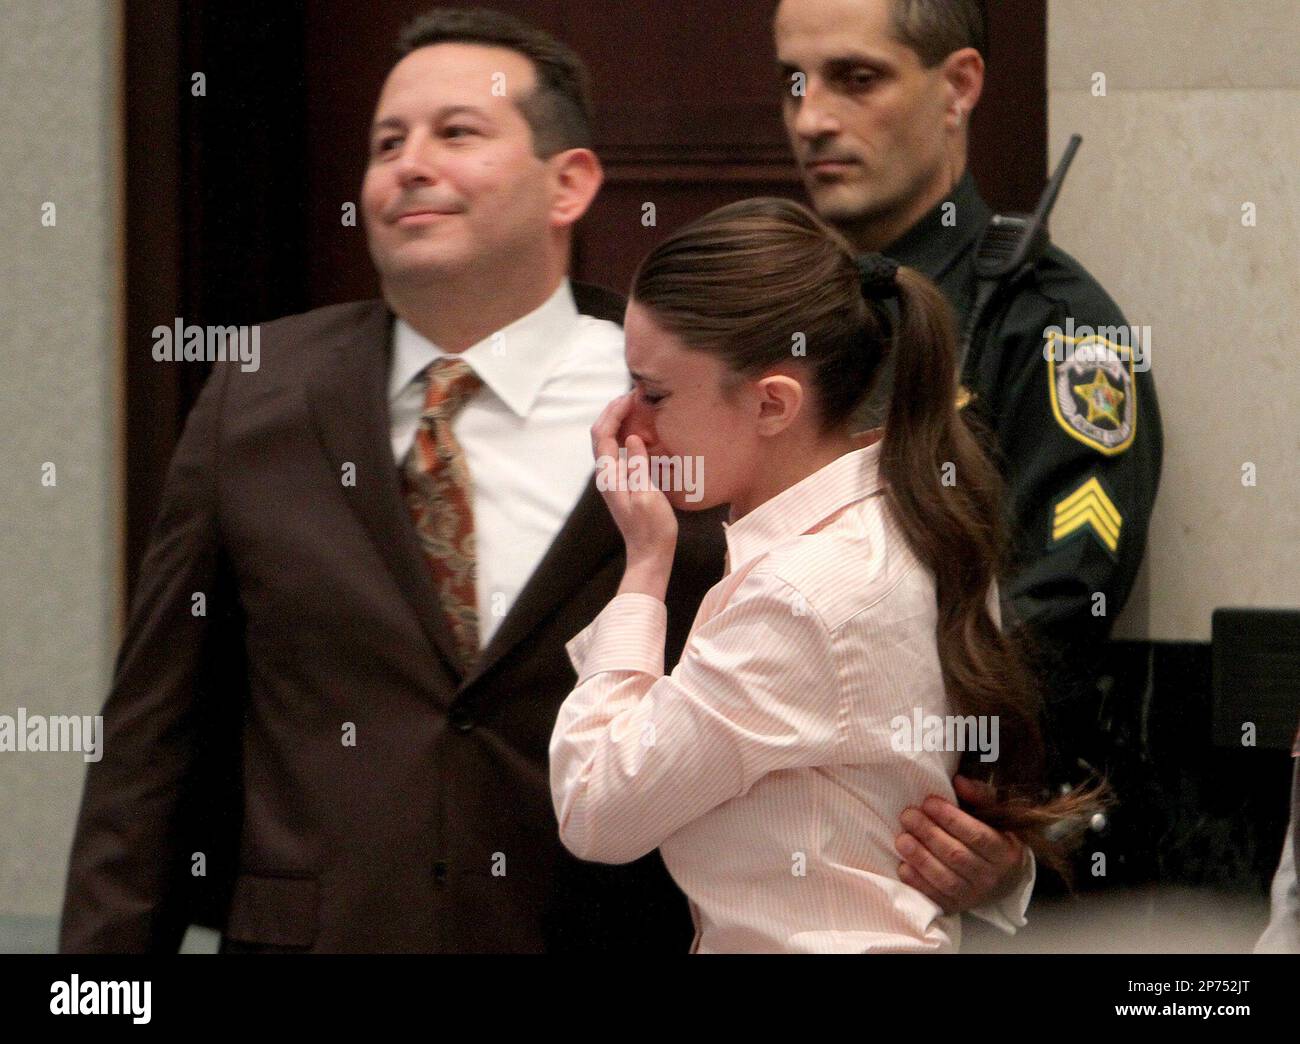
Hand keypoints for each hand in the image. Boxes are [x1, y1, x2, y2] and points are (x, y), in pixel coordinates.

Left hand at [591, 392, 677, 566]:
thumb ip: (638, 465)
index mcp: (609, 476)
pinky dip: (627, 435)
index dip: (614, 411)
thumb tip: (631, 437)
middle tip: (635, 395)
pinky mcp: (623, 483)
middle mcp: (607, 475)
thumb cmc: (651, 529)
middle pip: (601, 434)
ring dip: (619, 421)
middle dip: (614, 411)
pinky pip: (619, 452)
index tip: (632, 396)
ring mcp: (614, 479)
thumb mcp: (648, 495)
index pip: (602, 434)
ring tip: (638, 407)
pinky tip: (642, 431)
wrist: (650, 555)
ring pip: (609, 442)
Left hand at [894, 774, 1025, 914]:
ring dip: (920, 858)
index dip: (950, 818)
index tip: (928, 802)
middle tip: (908, 815)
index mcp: (1004, 852)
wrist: (1004, 880)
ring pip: (945, 878)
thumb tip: (958, 781)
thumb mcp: (996, 816)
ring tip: (902, 839)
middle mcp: (991, 877)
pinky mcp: (956, 907)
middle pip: (957, 856)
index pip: (977, 835)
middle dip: (929, 834)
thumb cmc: (994, 838)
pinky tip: (903, 866)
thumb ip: (980, 796)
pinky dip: (917, 883)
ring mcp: (974, 895)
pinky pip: (935, 897)